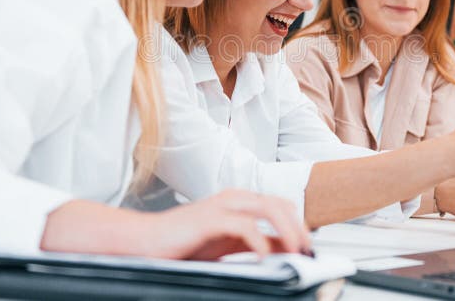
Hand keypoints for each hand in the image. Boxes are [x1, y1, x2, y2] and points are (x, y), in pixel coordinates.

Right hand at [148, 189, 311, 259]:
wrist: (145, 241)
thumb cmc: (184, 244)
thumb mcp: (228, 245)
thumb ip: (256, 243)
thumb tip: (285, 249)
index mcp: (240, 203)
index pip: (281, 206)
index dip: (299, 225)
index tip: (310, 247)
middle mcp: (234, 199)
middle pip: (279, 204)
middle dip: (299, 226)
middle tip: (308, 250)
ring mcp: (222, 206)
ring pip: (268, 208)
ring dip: (287, 229)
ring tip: (296, 250)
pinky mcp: (209, 219)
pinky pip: (243, 225)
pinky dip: (260, 240)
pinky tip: (265, 256)